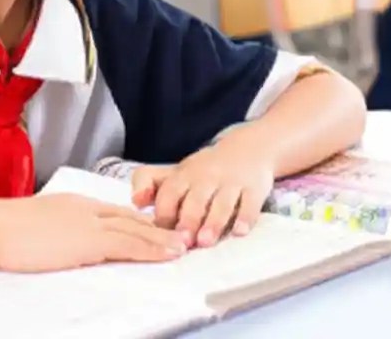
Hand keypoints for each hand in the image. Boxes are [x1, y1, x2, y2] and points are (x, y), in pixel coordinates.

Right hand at [0, 194, 185, 272]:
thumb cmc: (6, 229)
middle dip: (157, 227)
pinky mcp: (90, 240)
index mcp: (75, 203)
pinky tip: (165, 255)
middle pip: (130, 217)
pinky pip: (128, 244)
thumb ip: (56, 228)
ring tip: (182, 247)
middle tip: (180, 235)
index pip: (114, 211)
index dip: (138, 220)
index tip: (155, 227)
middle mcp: (88, 209)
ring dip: (161, 239)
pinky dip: (150, 249)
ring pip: (135, 230)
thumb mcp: (38, 223)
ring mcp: (90, 223)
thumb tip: (60, 240)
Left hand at [130, 142, 273, 248]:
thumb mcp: (176, 172)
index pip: (169, 194)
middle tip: (183, 242)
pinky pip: (250, 204)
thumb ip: (148, 182)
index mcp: (184, 176)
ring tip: (206, 241)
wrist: (249, 148)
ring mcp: (232, 182)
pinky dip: (245, 217)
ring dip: (213, 222)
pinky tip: (239, 231)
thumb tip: (135, 201)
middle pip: (195, 200)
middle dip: (188, 220)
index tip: (161, 236)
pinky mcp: (255, 188)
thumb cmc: (204, 170)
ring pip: (222, 203)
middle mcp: (207, 178)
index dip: (164, 215)